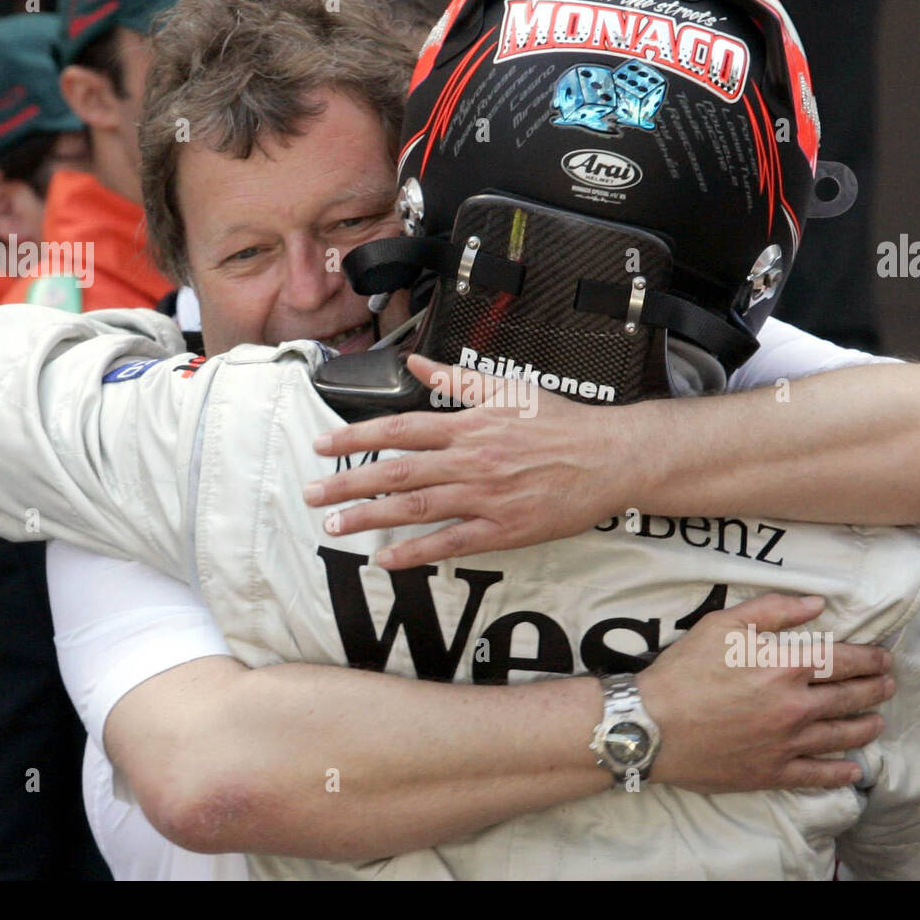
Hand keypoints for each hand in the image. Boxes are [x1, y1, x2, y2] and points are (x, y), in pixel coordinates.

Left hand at [307, 354, 637, 567]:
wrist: (609, 457)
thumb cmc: (561, 423)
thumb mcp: (507, 390)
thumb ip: (456, 378)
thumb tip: (416, 360)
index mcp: (469, 425)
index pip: (399, 429)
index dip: (356, 437)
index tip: (322, 445)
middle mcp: (470, 461)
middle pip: (396, 472)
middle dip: (347, 483)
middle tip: (311, 495)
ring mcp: (485, 498)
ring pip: (415, 509)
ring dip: (369, 518)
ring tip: (334, 526)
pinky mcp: (503, 530)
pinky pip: (450, 543)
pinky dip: (415, 553)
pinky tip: (385, 559)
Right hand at [639, 593, 894, 792]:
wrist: (653, 724)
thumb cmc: (684, 670)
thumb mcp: (722, 625)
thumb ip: (772, 610)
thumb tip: (816, 604)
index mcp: (786, 665)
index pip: (846, 660)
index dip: (871, 658)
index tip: (883, 657)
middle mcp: (796, 706)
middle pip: (852, 697)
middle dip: (877, 689)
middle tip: (888, 685)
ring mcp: (788, 743)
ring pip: (843, 735)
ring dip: (866, 726)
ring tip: (876, 720)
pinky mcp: (773, 771)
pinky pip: (819, 775)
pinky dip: (842, 772)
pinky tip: (853, 769)